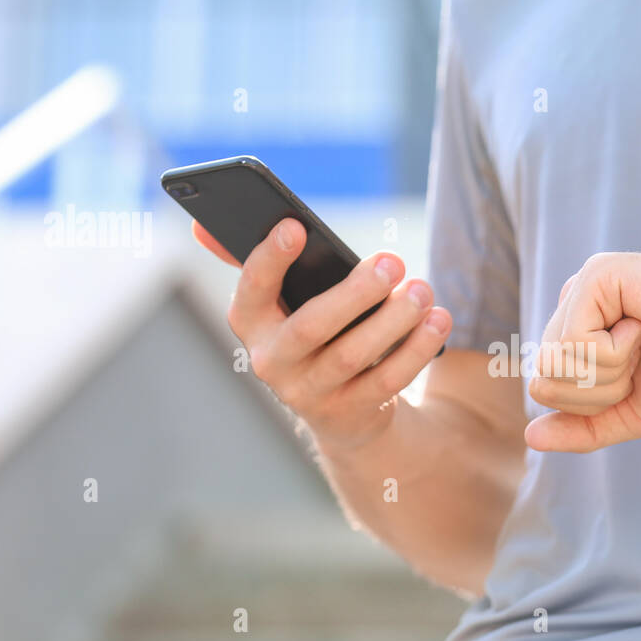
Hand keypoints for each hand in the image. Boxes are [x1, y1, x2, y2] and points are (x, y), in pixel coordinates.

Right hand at [192, 218, 451, 452]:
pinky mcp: (350, 413)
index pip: (251, 290)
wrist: (340, 410)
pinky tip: (438, 320)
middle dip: (354, 292)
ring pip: (354, 355)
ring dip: (394, 319)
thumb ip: (259, 264)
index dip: (269, 260)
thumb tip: (203, 227)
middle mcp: (272, 363)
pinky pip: (388, 380)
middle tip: (393, 260)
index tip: (296, 227)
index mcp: (251, 323)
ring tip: (423, 289)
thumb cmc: (314, 333)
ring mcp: (310, 393)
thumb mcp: (286, 302)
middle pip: (311, 327)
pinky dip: (416, 348)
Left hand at [525, 251, 640, 451]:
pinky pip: (575, 342)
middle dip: (595, 392)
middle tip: (639, 362)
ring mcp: (581, 286)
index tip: (634, 376)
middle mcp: (573, 304)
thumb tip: (531, 437)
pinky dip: (615, 352)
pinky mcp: (595, 275)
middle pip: (542, 377)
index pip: (544, 386)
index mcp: (577, 330)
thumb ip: (583, 428)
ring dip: (607, 372)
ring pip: (553, 362)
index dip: (589, 402)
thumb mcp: (632, 413)